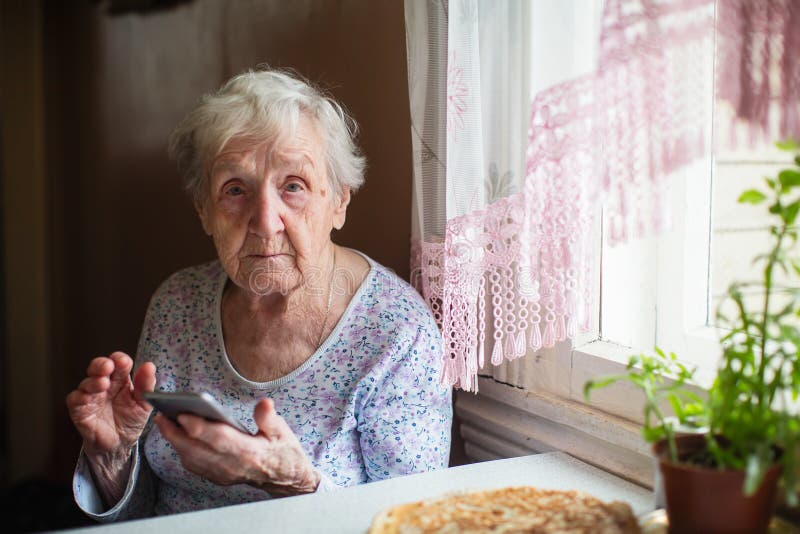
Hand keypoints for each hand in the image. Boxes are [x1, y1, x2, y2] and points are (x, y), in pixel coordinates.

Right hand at [66, 352, 155, 503]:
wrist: (120, 445)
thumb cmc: (130, 421)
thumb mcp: (144, 403)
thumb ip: (146, 385)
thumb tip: (149, 366)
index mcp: (121, 380)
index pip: (118, 364)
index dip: (120, 360)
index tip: (123, 361)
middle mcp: (105, 385)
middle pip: (99, 368)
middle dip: (101, 364)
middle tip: (108, 366)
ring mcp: (91, 396)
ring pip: (87, 382)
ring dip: (93, 381)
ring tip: (103, 383)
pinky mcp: (80, 410)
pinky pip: (75, 399)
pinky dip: (80, 396)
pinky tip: (87, 397)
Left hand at [155, 398, 319, 496]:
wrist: (285, 479)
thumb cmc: (282, 451)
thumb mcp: (282, 431)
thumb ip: (269, 418)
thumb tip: (264, 404)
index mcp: (249, 452)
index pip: (219, 439)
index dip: (200, 427)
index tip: (183, 414)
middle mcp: (232, 466)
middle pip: (197, 450)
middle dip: (176, 433)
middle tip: (162, 415)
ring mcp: (223, 474)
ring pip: (192, 458)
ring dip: (175, 441)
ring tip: (165, 421)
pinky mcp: (218, 477)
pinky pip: (194, 464)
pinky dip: (182, 450)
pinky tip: (177, 436)